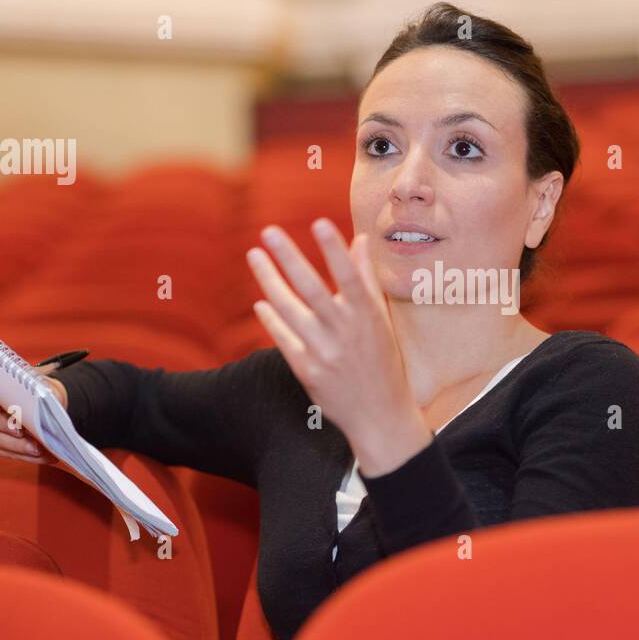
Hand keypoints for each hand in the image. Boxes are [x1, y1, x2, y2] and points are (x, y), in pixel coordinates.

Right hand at [0, 370, 68, 468]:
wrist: (48, 406)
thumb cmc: (42, 392)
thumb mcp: (44, 386)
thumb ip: (38, 390)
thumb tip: (37, 402)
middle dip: (2, 425)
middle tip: (22, 431)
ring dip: (14, 444)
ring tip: (36, 447)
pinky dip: (18, 453)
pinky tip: (37, 454)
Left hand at [246, 218, 432, 475]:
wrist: (380, 416)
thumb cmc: (383, 362)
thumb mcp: (381, 320)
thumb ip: (367, 279)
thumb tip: (360, 239)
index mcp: (367, 316)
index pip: (349, 277)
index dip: (334, 250)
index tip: (319, 223)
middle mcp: (345, 332)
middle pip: (312, 289)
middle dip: (289, 258)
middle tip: (268, 232)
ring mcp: (324, 352)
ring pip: (290, 310)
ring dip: (270, 281)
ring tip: (255, 256)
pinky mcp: (307, 371)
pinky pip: (283, 339)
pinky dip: (272, 319)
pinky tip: (262, 302)